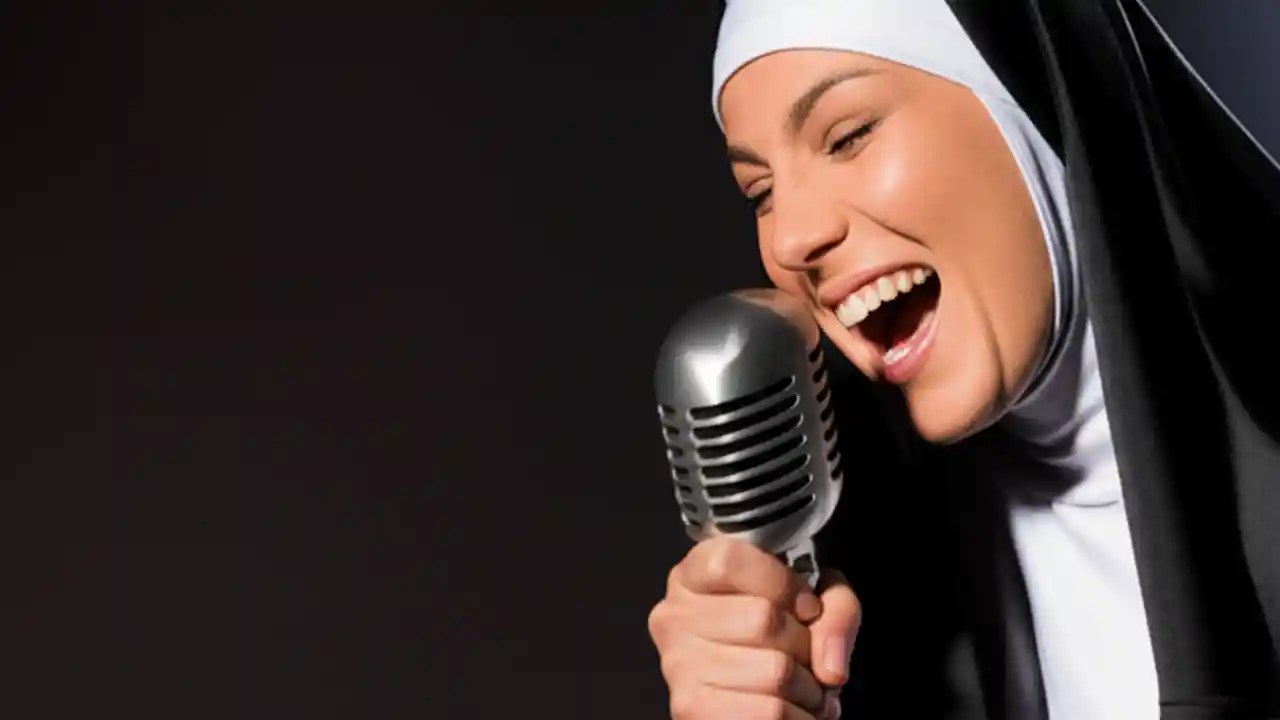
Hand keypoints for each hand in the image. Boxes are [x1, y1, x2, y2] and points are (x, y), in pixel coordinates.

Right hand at [647, 537, 860, 718]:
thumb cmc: (779, 638)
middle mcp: (675, 617)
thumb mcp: (813, 601)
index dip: (781, 583)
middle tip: (803, 652)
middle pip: (762, 619)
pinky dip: (797, 717)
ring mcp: (678, 666)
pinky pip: (769, 713)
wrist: (749, 695)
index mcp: (693, 575)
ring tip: (800, 685)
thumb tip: (830, 667)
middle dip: (803, 642)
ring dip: (807, 686)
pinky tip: (790, 709)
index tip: (804, 605)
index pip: (729, 562)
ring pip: (774, 672)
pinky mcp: (691, 710)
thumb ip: (835, 611)